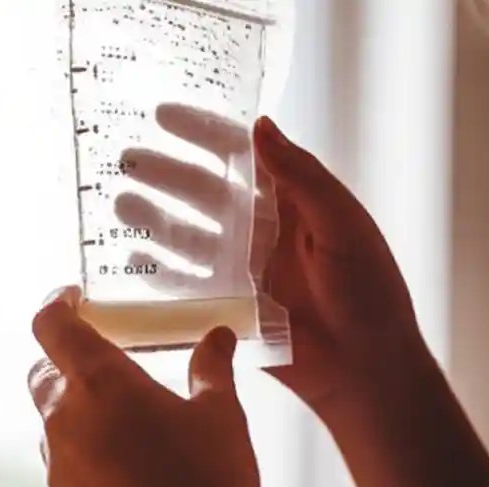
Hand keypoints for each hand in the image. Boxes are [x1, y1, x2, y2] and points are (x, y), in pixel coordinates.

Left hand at [29, 287, 263, 486]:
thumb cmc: (211, 482)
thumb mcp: (221, 415)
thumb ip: (211, 368)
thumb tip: (217, 336)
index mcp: (99, 382)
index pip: (51, 326)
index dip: (56, 305)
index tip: (71, 298)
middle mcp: (64, 418)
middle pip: (42, 374)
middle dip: (64, 363)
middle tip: (102, 363)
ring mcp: (57, 465)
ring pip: (52, 424)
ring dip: (76, 414)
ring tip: (126, 424)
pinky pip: (64, 466)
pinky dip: (85, 457)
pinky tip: (128, 474)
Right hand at [118, 104, 425, 411]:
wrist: (365, 369)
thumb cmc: (370, 293)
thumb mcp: (342, 225)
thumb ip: (302, 177)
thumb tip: (260, 125)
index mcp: (289, 203)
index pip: (240, 158)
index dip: (203, 135)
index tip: (164, 115)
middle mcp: (257, 231)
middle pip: (202, 194)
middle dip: (164, 174)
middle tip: (126, 158)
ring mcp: (237, 270)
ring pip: (185, 236)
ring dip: (152, 218)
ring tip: (119, 203)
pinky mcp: (223, 307)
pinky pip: (182, 284)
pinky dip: (155, 270)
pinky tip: (131, 256)